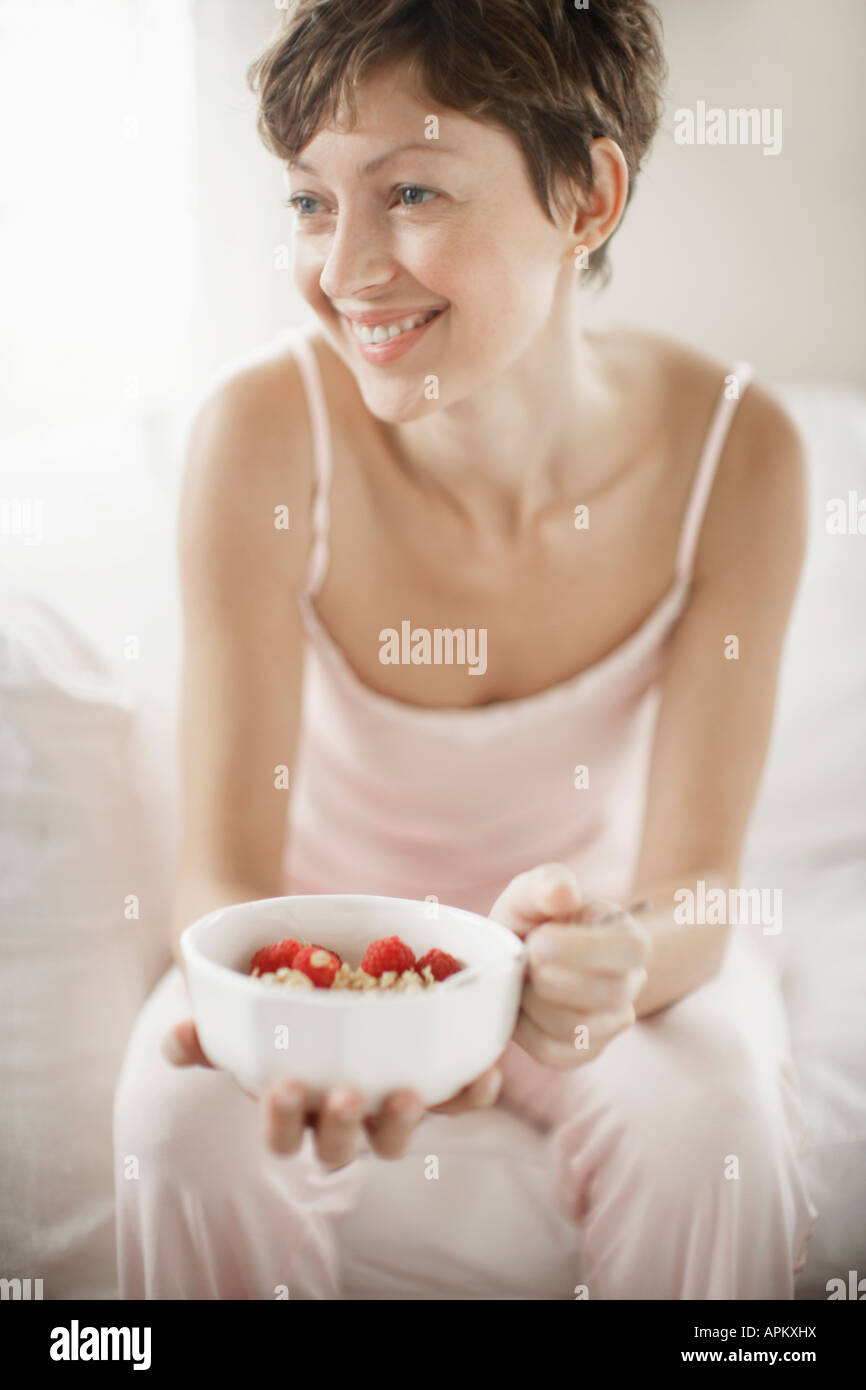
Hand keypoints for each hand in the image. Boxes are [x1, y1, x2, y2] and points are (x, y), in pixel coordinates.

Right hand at [161, 1019, 503, 1168]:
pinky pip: (457, 1095)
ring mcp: (386, 1096)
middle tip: (344, 1094)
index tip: (282, 1083)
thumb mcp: (233, 1010)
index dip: (284, 1122)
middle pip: (345, 1147)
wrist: (308, 957)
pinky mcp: (430, 1071)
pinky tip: (483, 1070)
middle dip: (344, 1126)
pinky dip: (472, 1089)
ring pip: (399, 1132)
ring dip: (404, 1119)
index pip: (286, 1137)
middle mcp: (342, 1113)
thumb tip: (178, 1039)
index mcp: (294, 1107)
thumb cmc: (265, 995)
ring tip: (406, 1092)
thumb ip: (205, 1028)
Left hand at [489, 863, 649, 1069]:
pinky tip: (522, 1004)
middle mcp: (629, 984)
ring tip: (522, 978)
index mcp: (629, 940)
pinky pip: (555, 1053)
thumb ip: (547, 883)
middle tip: (526, 958)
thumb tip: (563, 892)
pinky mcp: (583, 1051)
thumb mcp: (534, 890)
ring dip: (534, 1002)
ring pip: (577, 1028)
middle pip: (606, 994)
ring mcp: (609, 1023)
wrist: (522, 952)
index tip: (539, 937)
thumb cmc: (535, 918)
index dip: (583, 948)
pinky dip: (527, 1030)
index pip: (631, 950)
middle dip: (551, 976)